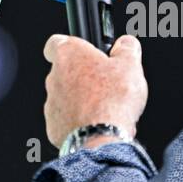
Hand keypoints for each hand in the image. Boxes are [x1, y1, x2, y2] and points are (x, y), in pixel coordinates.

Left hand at [43, 33, 147, 148]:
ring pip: (65, 97)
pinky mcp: (54, 126)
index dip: (71, 45)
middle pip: (65, 71)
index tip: (83, 50)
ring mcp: (52, 103)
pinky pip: (65, 119)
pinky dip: (78, 121)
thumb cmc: (112, 100)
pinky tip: (96, 125)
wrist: (101, 138)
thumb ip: (127, 48)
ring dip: (81, 100)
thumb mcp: (130, 65)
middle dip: (83, 77)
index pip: (56, 42)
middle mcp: (54, 77)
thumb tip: (126, 43)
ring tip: (104, 108)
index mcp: (68, 55)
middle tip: (105, 85)